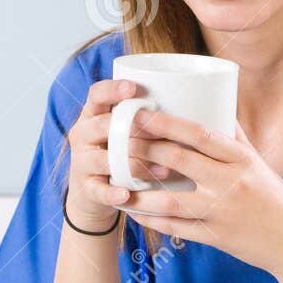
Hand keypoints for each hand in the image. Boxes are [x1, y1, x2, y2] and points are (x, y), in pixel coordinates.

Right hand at [64, 79, 174, 230]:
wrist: (94, 192)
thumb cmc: (122, 152)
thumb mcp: (127, 131)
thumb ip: (149, 118)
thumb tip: (200, 104)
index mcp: (94, 114)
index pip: (97, 94)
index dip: (113, 90)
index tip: (133, 88)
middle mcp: (83, 134)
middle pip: (100, 125)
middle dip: (129, 128)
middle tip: (160, 132)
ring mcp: (82, 161)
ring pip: (105, 160)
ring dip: (135, 164)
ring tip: (164, 170)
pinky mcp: (86, 188)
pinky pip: (98, 190)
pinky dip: (112, 193)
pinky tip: (127, 194)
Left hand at [117, 110, 282, 277]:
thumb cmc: (272, 196)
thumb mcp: (256, 162)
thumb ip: (233, 136)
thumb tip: (215, 102)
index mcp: (241, 159)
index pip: (200, 135)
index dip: (167, 123)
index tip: (141, 113)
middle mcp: (231, 183)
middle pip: (180, 161)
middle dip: (145, 150)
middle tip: (118, 141)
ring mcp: (221, 212)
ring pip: (171, 200)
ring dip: (140, 191)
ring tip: (115, 180)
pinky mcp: (215, 238)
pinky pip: (176, 228)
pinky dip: (151, 219)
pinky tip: (132, 209)